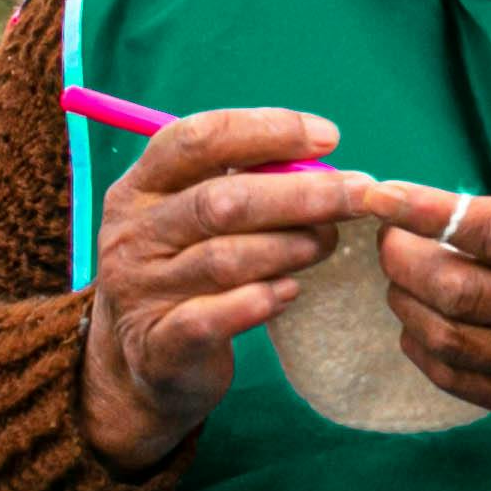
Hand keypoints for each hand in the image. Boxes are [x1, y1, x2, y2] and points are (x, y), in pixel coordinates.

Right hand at [79, 109, 367, 469]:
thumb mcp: (201, 217)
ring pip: (222, 259)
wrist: (146, 360)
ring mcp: (140, 291)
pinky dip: (256, 303)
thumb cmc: (189, 268)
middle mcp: (132, 233)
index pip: (197, 139)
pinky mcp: (157, 346)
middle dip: (300, 194)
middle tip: (357, 195)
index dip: (265, 130)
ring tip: (325, 243)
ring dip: (287, 247)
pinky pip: (209, 320)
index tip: (328, 137)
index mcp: (141, 185)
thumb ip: (248, 185)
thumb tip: (325, 165)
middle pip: (220, 201)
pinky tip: (290, 293)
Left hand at [360, 182, 490, 420]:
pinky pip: (457, 379)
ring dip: (406, 303)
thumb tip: (429, 223)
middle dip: (404, 260)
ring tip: (404, 279)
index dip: (428, 212)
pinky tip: (420, 321)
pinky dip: (423, 347)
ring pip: (447, 338)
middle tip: (391, 238)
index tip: (382, 195)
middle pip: (459, 291)